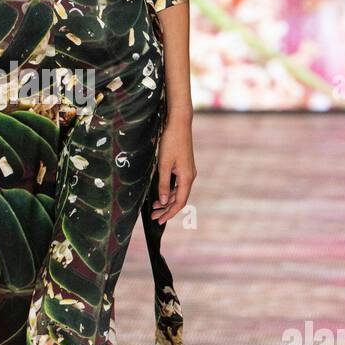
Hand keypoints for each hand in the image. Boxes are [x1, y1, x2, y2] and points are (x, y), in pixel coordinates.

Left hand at [151, 107, 195, 223]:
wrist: (179, 123)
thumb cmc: (171, 142)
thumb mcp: (164, 164)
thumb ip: (163, 184)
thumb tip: (162, 201)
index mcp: (186, 178)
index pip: (179, 202)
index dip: (169, 213)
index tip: (159, 221)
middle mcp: (190, 176)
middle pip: (179, 199)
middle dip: (167, 209)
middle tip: (154, 217)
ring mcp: (188, 171)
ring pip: (178, 192)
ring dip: (167, 201)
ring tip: (155, 207)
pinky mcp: (185, 166)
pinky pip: (178, 184)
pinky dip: (169, 191)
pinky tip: (161, 194)